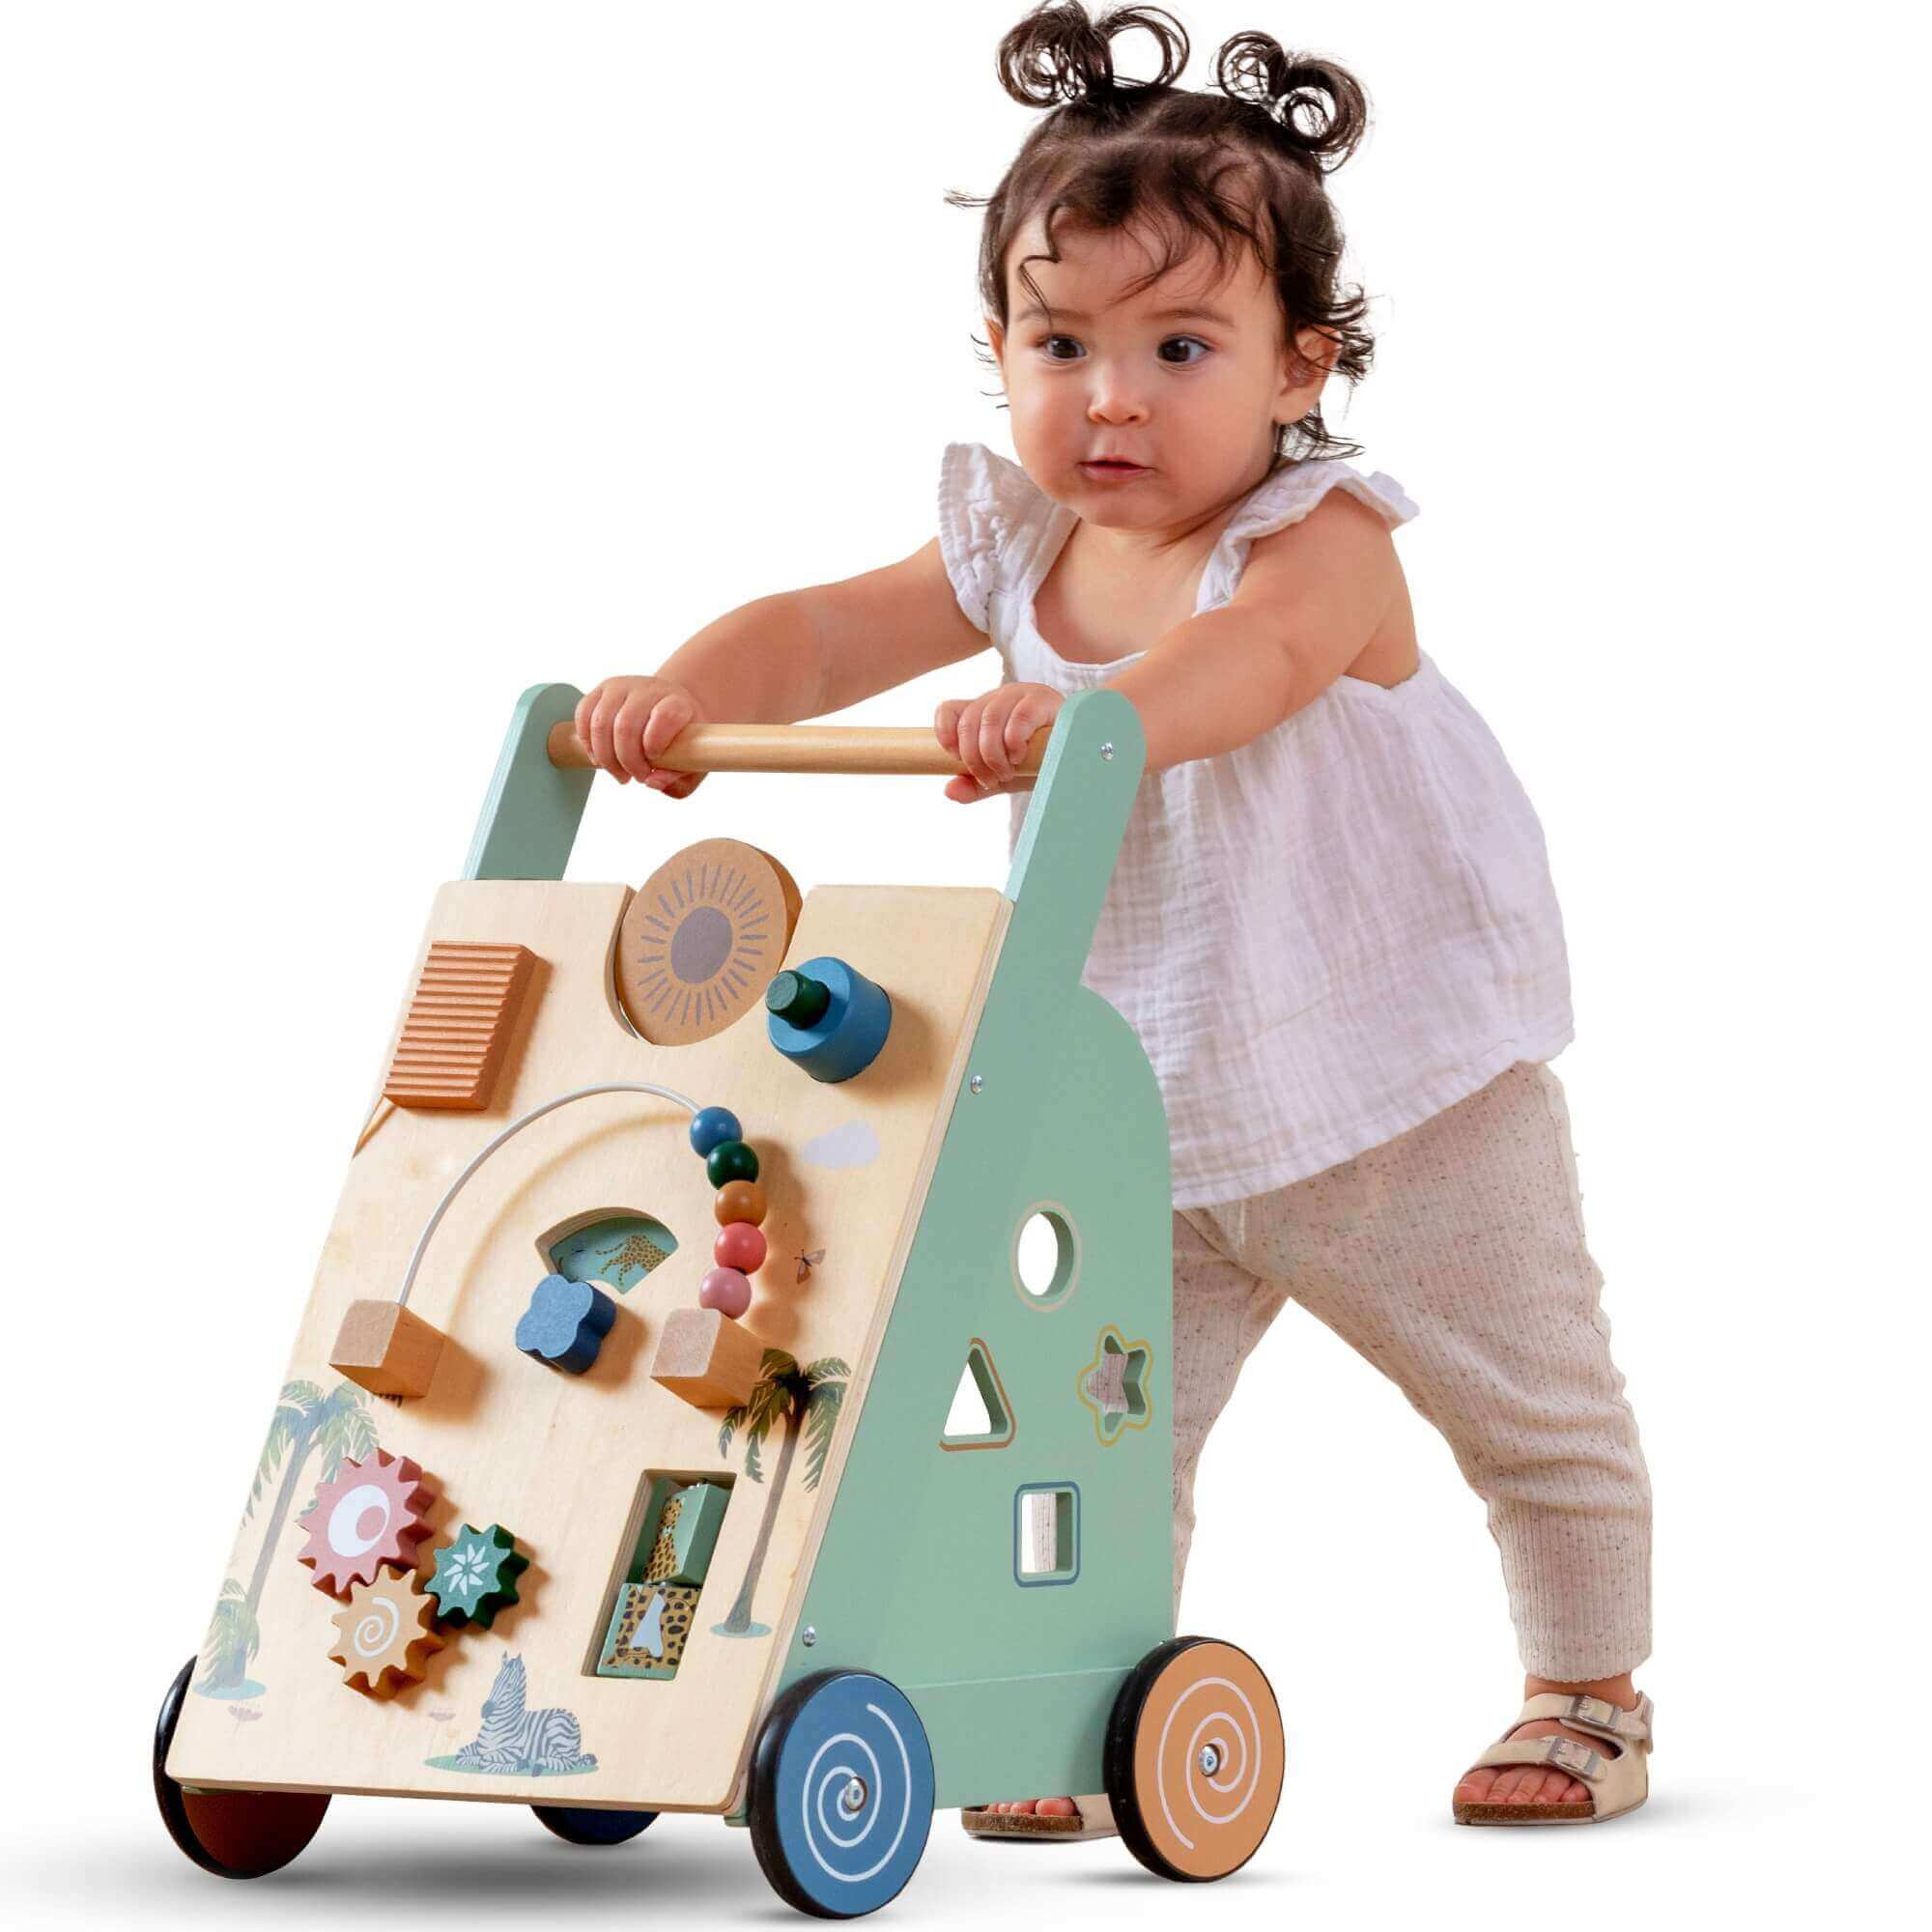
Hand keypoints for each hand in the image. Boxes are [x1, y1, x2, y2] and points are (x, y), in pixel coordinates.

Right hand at [573, 675, 707, 795]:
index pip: (665, 715)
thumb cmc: (682, 741)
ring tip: (618, 773)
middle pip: (626, 725)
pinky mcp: (601, 690)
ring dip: (605, 757)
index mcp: (678, 703)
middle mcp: (649, 689)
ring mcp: (622, 687)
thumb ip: (678, 779)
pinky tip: (599, 758)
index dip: (656, 741)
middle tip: (636, 776)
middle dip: (627, 761)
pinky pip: (583, 715)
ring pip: (600, 722)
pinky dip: (587, 743)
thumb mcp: (692, 763)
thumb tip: (652, 782)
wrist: (670, 709)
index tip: (654, 758)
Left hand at [933, 684, 1062, 803]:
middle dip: (973, 757)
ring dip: (992, 754)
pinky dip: (1014, 742)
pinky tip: (1020, 757)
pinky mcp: (1042, 699)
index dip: (945, 733)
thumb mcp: (1002, 778)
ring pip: (989, 718)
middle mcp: (997, 698)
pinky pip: (1019, 717)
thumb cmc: (1038, 762)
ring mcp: (1019, 695)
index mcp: (983, 711)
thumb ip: (975, 786)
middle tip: (989, 779)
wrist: (1077, 756)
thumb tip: (949, 790)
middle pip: (968, 720)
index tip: (955, 759)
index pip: (948, 710)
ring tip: (1006, 773)